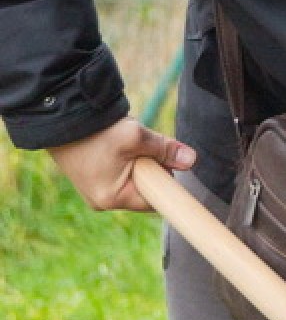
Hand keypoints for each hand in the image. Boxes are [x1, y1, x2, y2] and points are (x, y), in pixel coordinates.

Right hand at [50, 115, 195, 213]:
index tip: (171, 167)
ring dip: (137, 160)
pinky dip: (123, 158)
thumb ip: (165, 150)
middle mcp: (101, 201)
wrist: (60, 117)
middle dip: (150, 167)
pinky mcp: (90, 179)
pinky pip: (118, 172)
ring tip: (125, 142)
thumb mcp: (135, 137)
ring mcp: (93, 191)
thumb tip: (191, 160)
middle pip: (143, 189)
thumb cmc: (95, 131)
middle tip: (143, 146)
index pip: (153, 201)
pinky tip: (115, 143)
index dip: (166, 183)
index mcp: (112, 199)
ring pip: (132, 178)